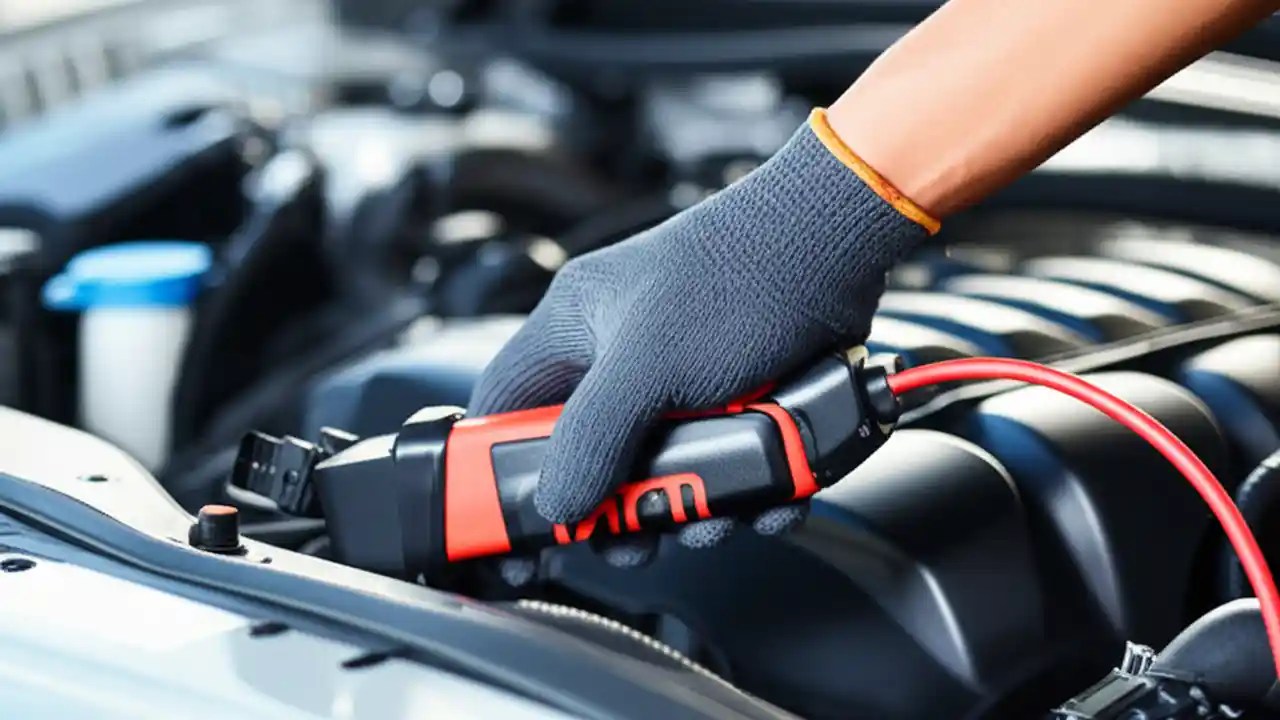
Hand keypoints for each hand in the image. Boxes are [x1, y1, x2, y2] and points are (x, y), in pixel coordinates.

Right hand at [468, 111, 932, 570]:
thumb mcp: (649, 365)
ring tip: (719, 516)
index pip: (504, 409)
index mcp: (572, 329)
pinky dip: (745, 487)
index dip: (496, 472)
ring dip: (692, 505)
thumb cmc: (739, 273)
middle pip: (585, 455)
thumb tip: (560, 507)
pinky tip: (769, 493)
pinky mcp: (729, 395)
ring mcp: (674, 378)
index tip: (516, 527)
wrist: (838, 247)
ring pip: (658, 468)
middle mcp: (615, 355)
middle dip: (616, 506)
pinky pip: (721, 461)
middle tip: (636, 536)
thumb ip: (594, 439)